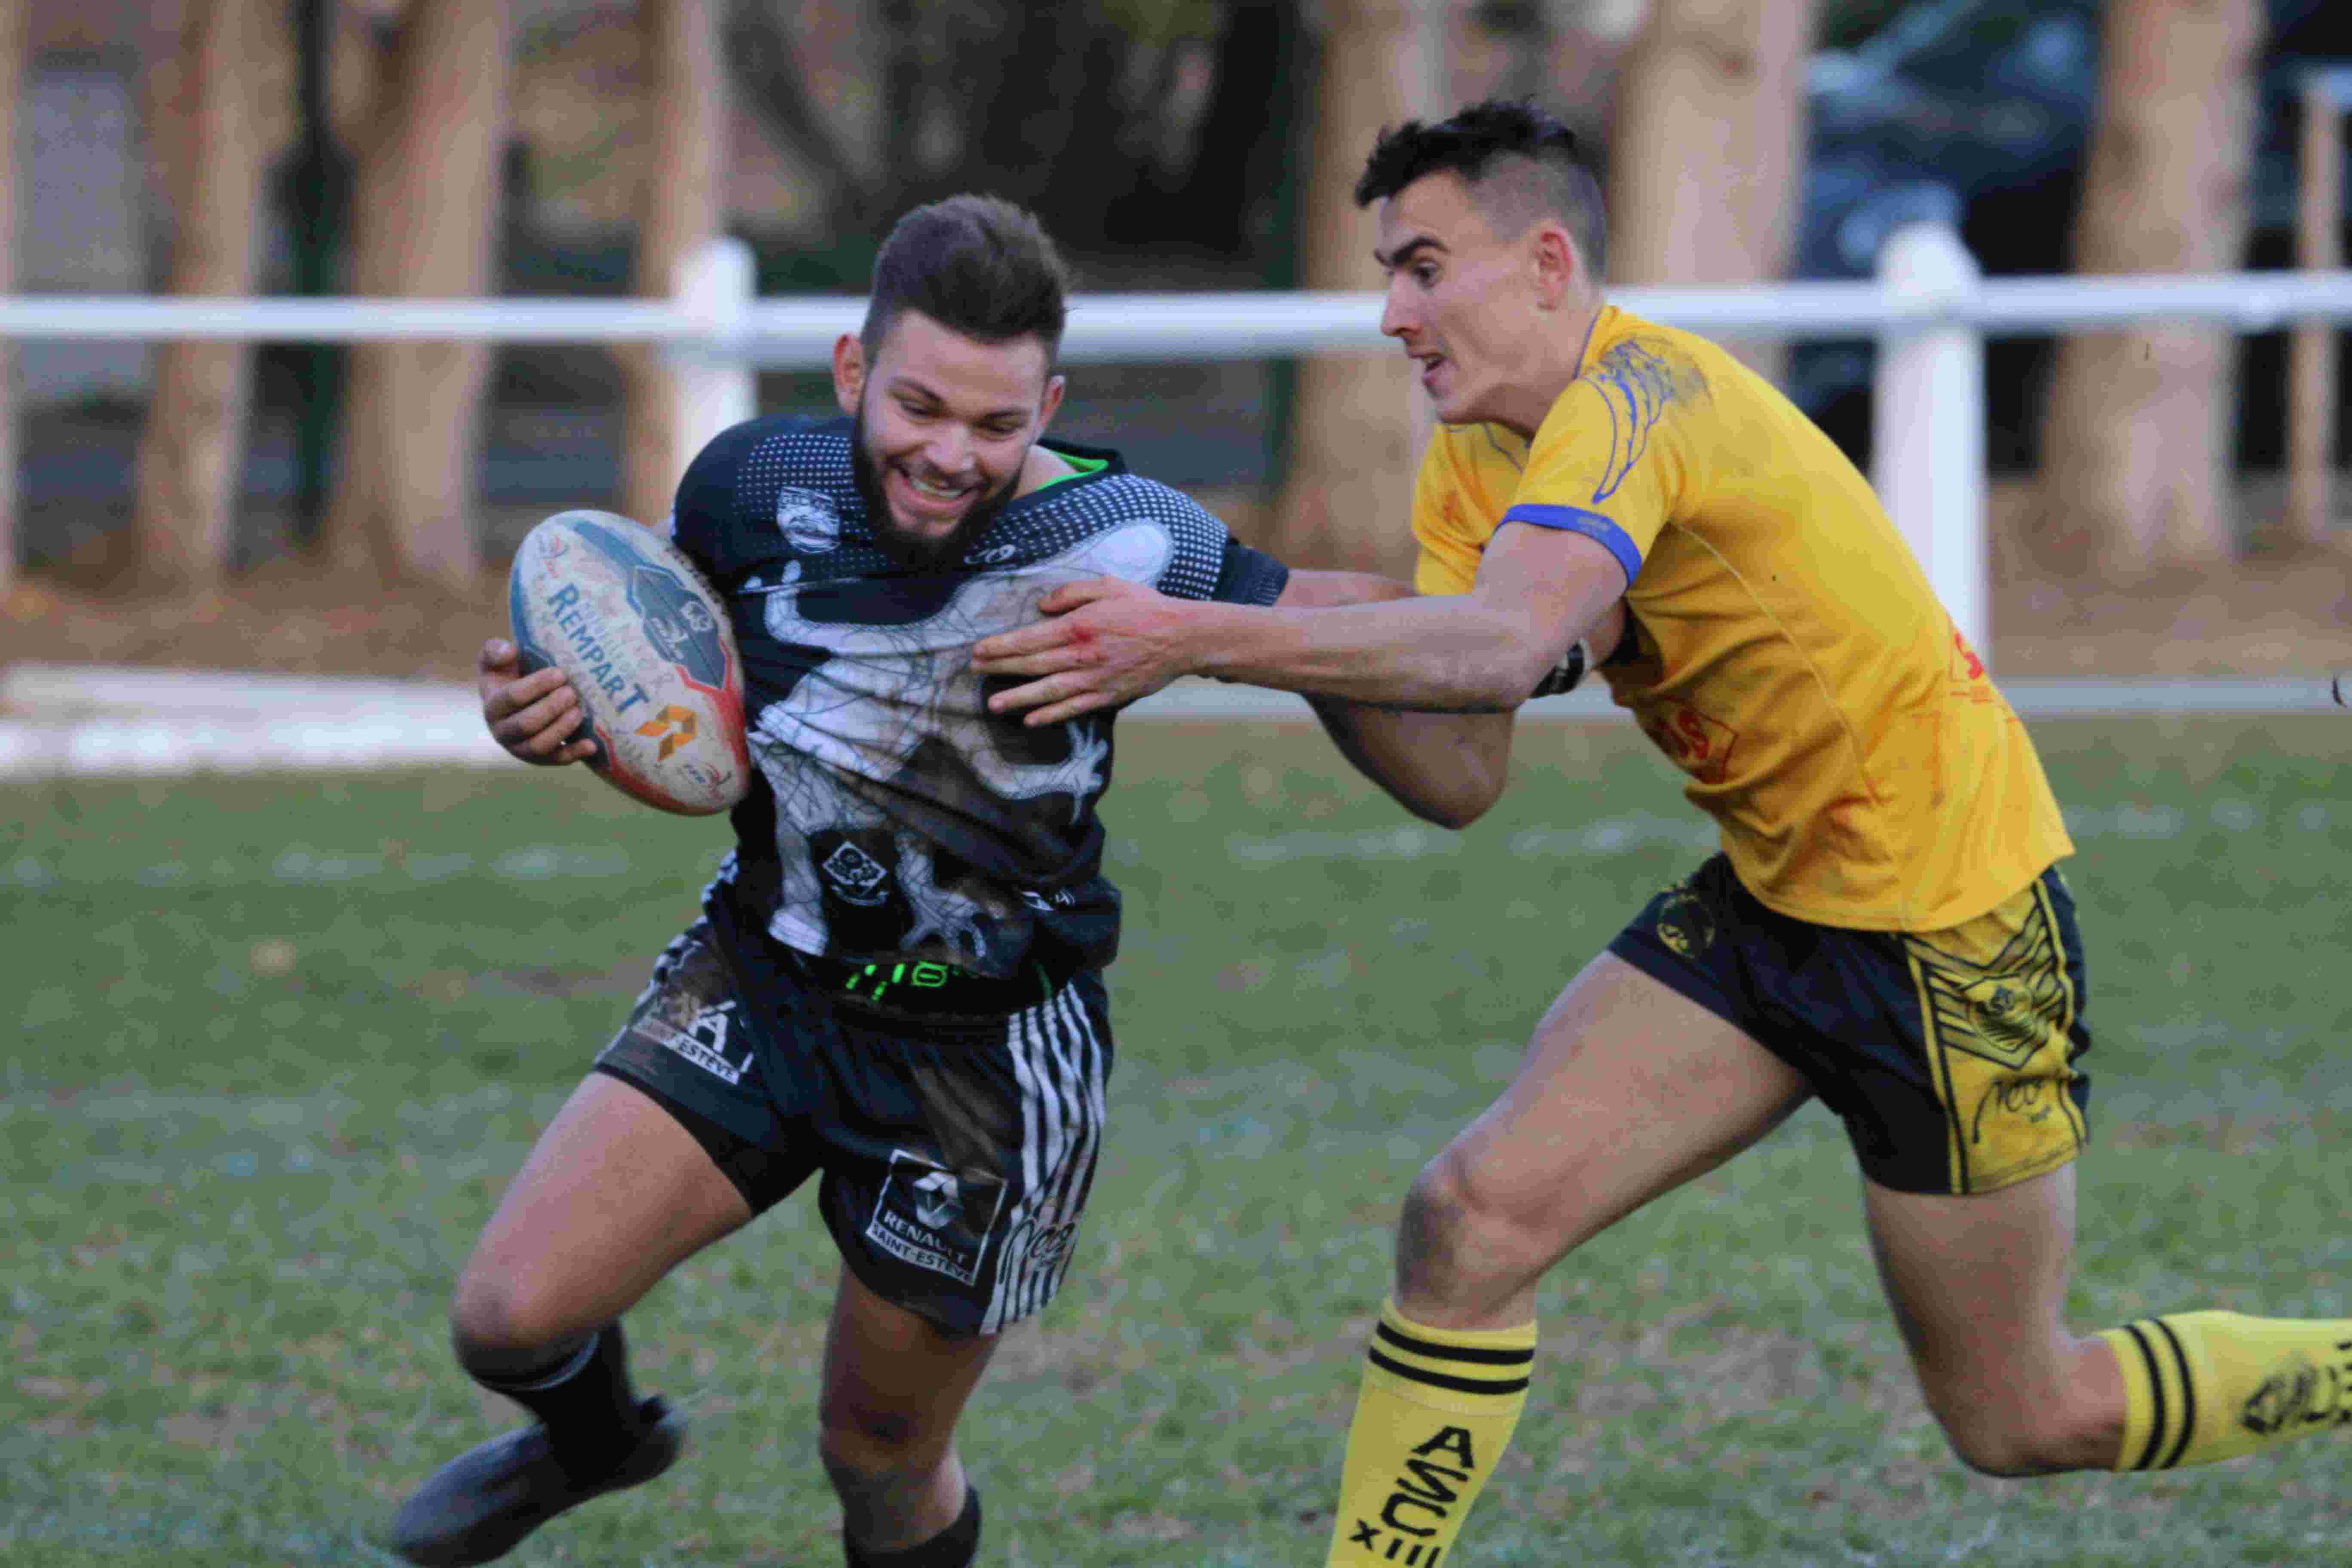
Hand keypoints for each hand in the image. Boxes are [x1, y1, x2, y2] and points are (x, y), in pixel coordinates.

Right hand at [477, 638, 595, 764]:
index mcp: (493, 705)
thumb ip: (494, 651)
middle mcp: (502, 731)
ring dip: (561, 729)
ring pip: (539, 745)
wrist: (520, 700)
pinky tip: (592, 745)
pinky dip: (575, 754)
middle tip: (572, 692)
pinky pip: (556, 760)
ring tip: (579, 711)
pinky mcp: (541, 759)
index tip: (560, 674)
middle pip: (526, 724)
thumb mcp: (497, 660)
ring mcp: (521, 748)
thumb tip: (509, 651)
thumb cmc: (510, 675)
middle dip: (551, 708)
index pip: (512, 697)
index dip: (537, 686)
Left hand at [970, 577, 1195, 725]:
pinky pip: (1073, 708)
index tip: (979, 650)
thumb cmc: (1145, 608)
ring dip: (1017, 698)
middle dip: (1000, 668)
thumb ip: (1071, 592)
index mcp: (1079, 626)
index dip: (1001, 646)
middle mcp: (1081, 655)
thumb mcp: (1108, 585)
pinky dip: (1050, 715)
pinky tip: (1031, 719)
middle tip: (975, 671)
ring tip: (993, 703)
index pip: (1030, 638)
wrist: (1182, 638)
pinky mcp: (1107, 695)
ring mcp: (1094, 679)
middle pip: (1032, 664)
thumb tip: (1041, 605)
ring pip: (1047, 691)